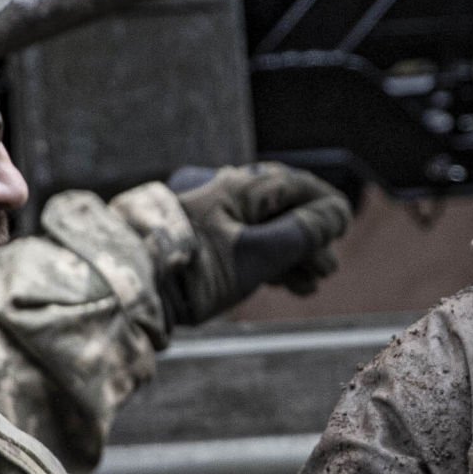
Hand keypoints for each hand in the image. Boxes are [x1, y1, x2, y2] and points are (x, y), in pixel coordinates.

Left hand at [165, 163, 353, 323]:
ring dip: (291, 255)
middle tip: (325, 270)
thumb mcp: (256, 254)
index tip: (343, 227)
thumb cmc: (193, 270)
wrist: (129, 289)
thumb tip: (336, 214)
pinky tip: (282, 282)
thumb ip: (301, 234)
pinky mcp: (199, 241)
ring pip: (264, 229)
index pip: (296, 185)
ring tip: (307, 285)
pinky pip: (243, 242)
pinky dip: (267, 260)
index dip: (325, 205)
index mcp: (239, 187)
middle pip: (282, 209)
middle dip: (309, 239)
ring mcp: (209, 216)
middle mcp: (224, 193)